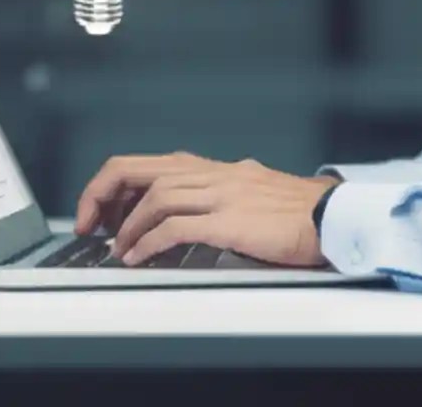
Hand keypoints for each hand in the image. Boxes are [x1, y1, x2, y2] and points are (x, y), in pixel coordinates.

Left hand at [74, 151, 340, 266]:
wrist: (335, 217)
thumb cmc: (299, 213)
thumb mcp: (252, 194)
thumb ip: (220, 197)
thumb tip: (186, 216)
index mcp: (218, 169)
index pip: (152, 164)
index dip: (117, 184)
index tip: (101, 209)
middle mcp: (215, 174)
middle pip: (141, 170)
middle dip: (102, 194)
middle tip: (86, 223)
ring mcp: (223, 194)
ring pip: (154, 197)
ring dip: (126, 227)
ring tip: (116, 250)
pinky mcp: (231, 220)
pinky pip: (176, 227)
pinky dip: (148, 242)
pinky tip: (138, 257)